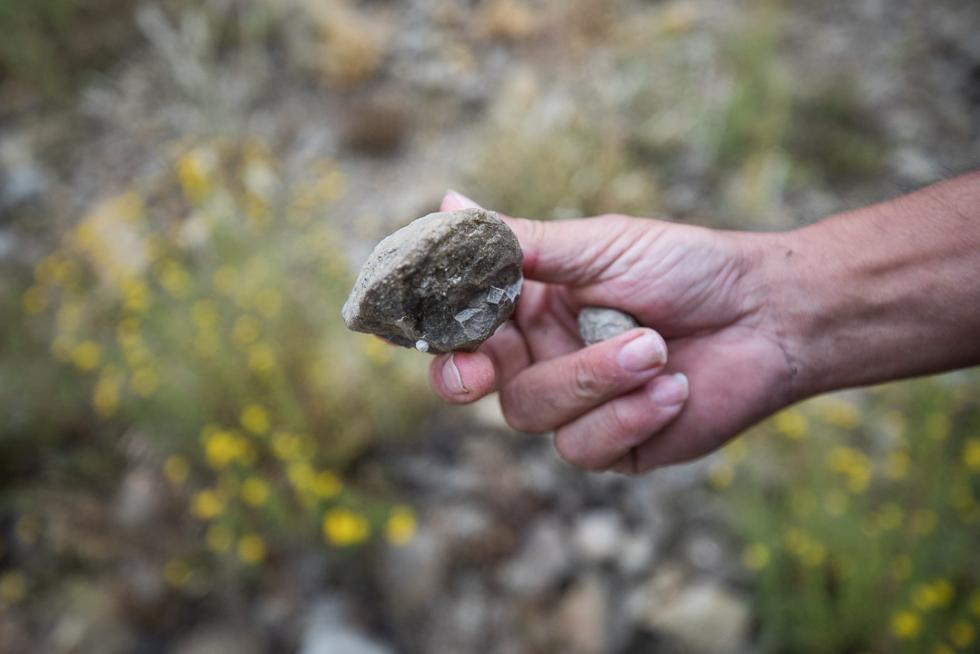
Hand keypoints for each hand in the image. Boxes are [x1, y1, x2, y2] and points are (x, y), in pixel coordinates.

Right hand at [429, 191, 793, 472]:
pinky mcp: (615, 446)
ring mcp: (579, 406)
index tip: (444, 331)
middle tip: (479, 372)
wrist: (768, 314)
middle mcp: (546, 358)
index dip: (444, 335)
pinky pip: (585, 447)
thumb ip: (521, 242)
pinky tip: (674, 388)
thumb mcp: (599, 246)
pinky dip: (629, 415)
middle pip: (485, 382)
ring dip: (593, 379)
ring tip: (655, 347)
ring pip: (534, 414)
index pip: (465, 328)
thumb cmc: (686, 267)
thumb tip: (448, 203)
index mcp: (533, 309)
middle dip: (475, 377)